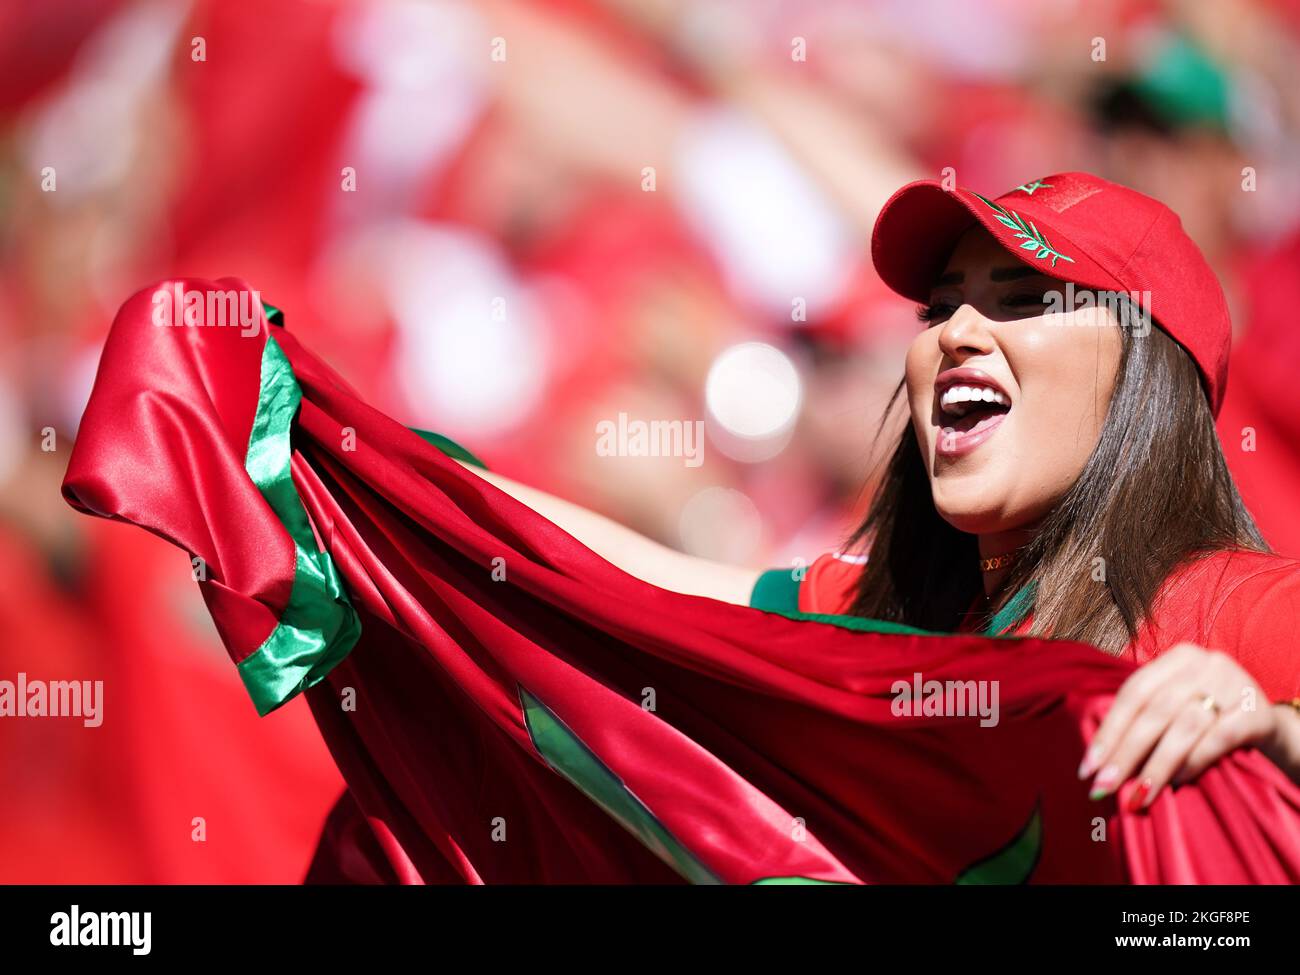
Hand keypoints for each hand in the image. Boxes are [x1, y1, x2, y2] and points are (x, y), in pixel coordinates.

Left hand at [1077, 643, 1281, 809]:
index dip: (1109, 731)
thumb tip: (1099, 760)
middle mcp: (1205, 664)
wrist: (1264, 719)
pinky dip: (1193, 762)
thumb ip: (1143, 719)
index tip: (1088, 767)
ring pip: (1183, 726)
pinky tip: (1176, 782)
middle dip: (1126, 752)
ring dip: (1156, 764)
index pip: (1133, 693)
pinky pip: (1217, 740)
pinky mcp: (1255, 713)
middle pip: (1155, 711)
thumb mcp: (1176, 702)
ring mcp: (1232, 685)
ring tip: (1138, 793)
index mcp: (1177, 658)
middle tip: (1106, 784)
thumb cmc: (1207, 713)